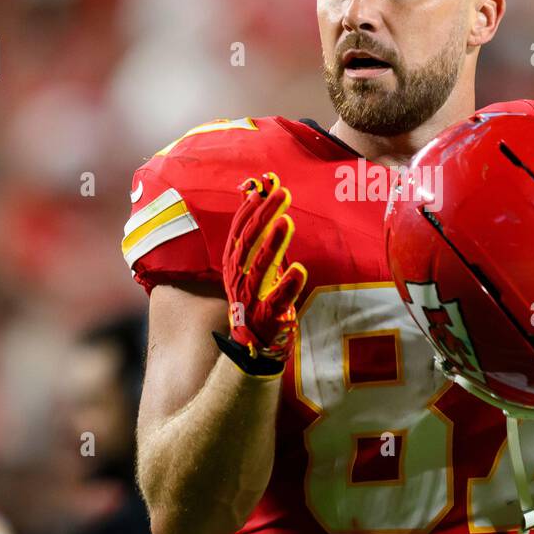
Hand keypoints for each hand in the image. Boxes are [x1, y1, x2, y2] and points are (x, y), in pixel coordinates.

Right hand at [220, 172, 307, 366]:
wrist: (251, 344)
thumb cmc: (256, 296)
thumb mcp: (252, 264)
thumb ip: (256, 234)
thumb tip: (254, 196)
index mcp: (233, 264)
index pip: (238, 231)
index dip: (249, 209)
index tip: (263, 188)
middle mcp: (238, 278)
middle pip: (248, 242)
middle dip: (264, 215)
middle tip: (283, 194)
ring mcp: (250, 298)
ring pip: (259, 267)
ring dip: (272, 243)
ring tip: (286, 221)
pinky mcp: (266, 316)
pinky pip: (277, 299)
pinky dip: (288, 285)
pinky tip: (300, 269)